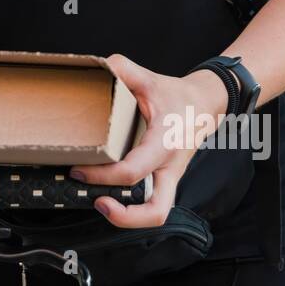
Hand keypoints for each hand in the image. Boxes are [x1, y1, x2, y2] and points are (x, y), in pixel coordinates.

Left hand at [68, 53, 228, 228]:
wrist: (205, 104)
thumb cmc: (177, 95)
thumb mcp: (150, 79)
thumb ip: (122, 69)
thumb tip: (97, 67)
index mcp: (165, 142)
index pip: (134, 170)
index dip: (103, 176)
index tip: (79, 170)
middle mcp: (170, 166)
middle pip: (155, 211)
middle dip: (122, 215)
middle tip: (95, 200)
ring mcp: (171, 177)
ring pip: (158, 214)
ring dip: (129, 218)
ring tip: (102, 203)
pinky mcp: (166, 180)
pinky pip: (153, 204)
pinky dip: (133, 207)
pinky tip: (111, 194)